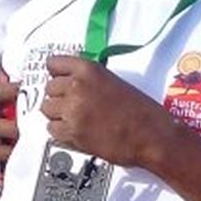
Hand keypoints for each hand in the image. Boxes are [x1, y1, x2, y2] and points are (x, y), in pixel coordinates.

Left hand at [41, 54, 171, 167]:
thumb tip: (66, 80)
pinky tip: (77, 132)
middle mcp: (76, 86)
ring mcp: (72, 109)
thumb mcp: (113, 82)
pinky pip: (51, 129)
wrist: (154, 137)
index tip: (60, 80)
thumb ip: (87, 78)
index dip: (57, 74)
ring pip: (47, 108)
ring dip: (58, 114)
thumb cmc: (140, 110)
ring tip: (77, 119)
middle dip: (60, 97)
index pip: (53, 63)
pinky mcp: (72, 132)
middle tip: (76, 106)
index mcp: (88, 70)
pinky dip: (61, 132)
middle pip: (49, 88)